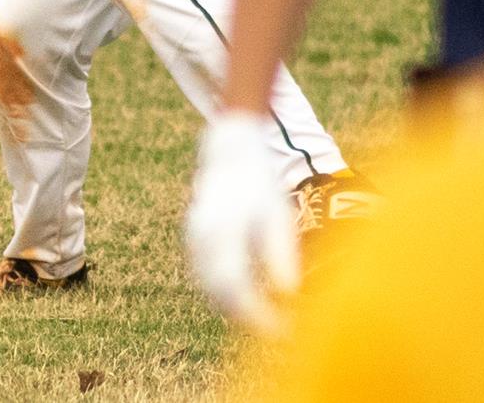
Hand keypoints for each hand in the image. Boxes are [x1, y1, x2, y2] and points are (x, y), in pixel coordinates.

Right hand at [185, 111, 299, 335]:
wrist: (227, 152)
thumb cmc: (258, 182)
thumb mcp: (276, 215)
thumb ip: (281, 253)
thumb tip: (290, 295)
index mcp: (223, 234)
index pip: (236, 291)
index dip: (259, 318)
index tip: (284, 332)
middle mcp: (201, 241)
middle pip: (220, 297)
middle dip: (249, 320)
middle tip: (281, 332)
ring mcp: (193, 242)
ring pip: (211, 291)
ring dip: (237, 310)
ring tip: (270, 319)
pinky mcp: (193, 243)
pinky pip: (207, 279)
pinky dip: (226, 294)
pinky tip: (251, 298)